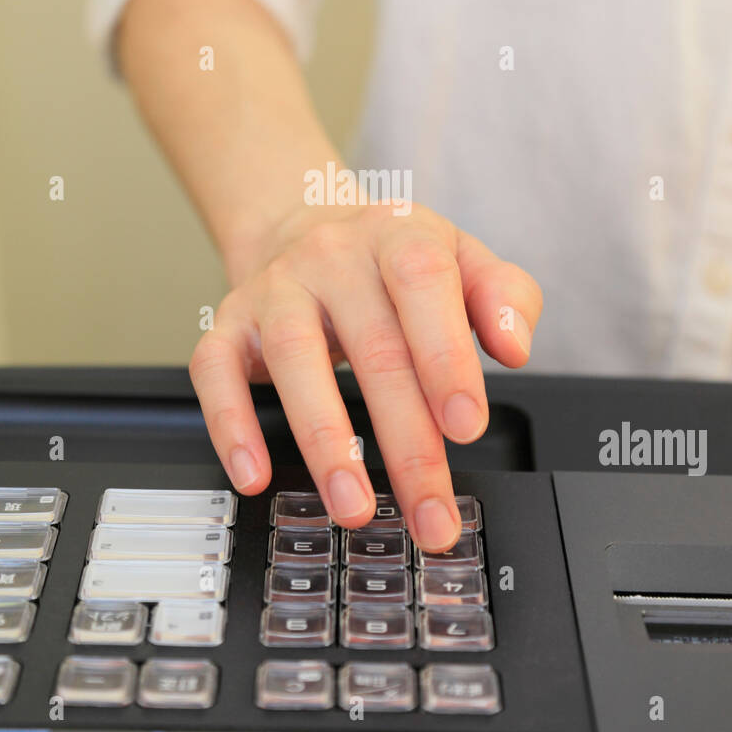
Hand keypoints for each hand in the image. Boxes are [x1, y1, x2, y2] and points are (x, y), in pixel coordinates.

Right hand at [190, 202, 541, 550]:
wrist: (303, 220)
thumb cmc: (393, 261)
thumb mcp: (463, 259)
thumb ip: (505, 297)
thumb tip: (516, 347)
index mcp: (399, 236)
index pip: (423, 285)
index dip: (446, 356)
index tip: (467, 425)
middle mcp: (333, 257)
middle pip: (372, 348)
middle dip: (407, 442)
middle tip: (430, 511)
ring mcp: (276, 288)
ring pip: (293, 358)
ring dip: (325, 441)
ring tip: (352, 505)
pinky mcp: (230, 320)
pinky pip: (215, 368)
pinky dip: (230, 423)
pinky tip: (254, 473)